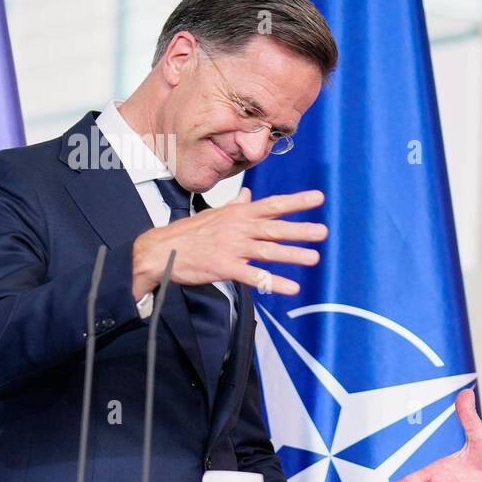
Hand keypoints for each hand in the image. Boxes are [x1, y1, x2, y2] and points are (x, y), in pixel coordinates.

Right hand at [131, 187, 326, 298]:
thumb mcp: (214, 214)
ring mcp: (231, 247)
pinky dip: (273, 282)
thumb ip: (235, 204)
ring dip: (291, 254)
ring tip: (314, 258)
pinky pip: (253, 276)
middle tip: (323, 232)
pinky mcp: (224, 267)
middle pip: (274, 227)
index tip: (318, 198)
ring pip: (267, 250)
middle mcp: (238, 228)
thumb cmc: (188, 233)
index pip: (272, 204)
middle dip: (300, 229)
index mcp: (238, 214)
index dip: (296, 201)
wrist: (159, 250)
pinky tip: (291, 288)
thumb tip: (248, 194)